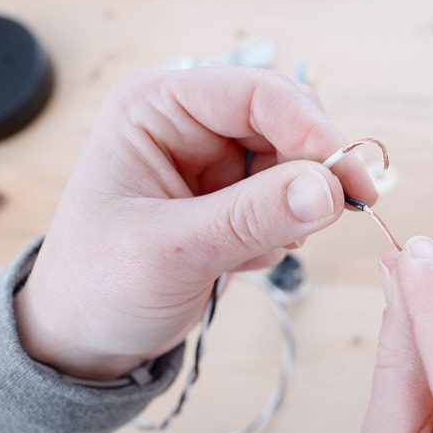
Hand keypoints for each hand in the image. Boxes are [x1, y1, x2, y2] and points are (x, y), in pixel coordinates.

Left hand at [15, 68, 374, 379]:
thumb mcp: (172, 251)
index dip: (311, 131)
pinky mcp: (229, 196)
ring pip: (294, 161)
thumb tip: (328, 189)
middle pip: (286, 120)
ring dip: (295, 207)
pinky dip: (283, 229)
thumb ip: (251, 217)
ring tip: (253, 252)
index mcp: (155, 107)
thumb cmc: (98, 286)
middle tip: (321, 221)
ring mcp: (210, 159)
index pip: (256, 94)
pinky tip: (242, 260)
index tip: (349, 182)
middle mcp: (186, 122)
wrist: (83, 338)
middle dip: (309, 172)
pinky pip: (288, 196)